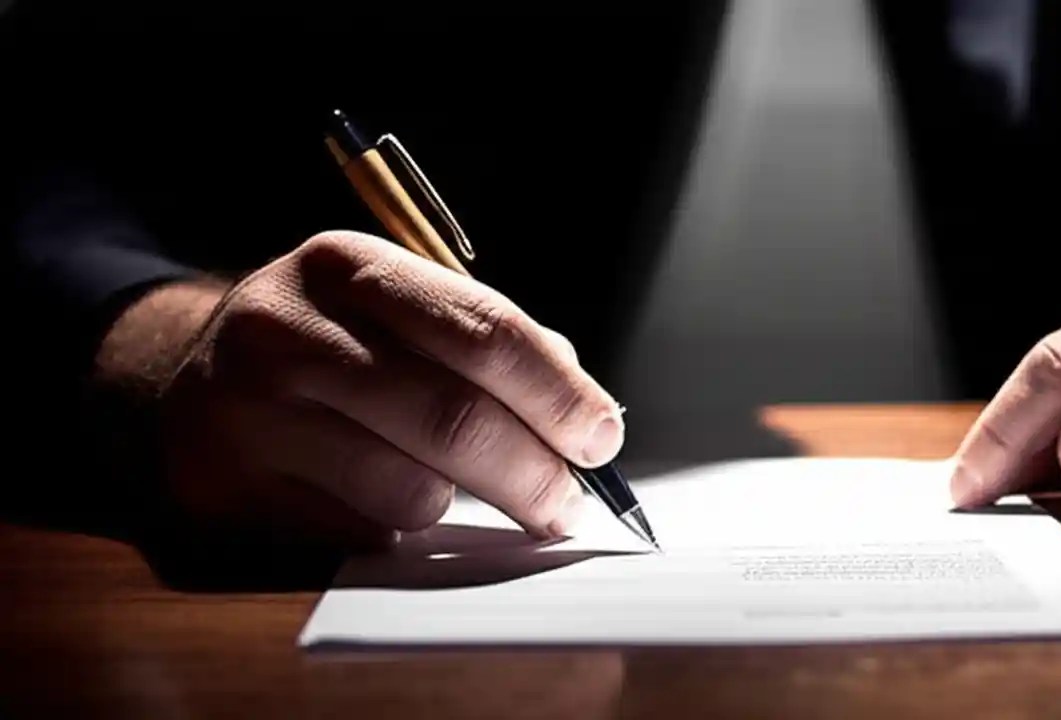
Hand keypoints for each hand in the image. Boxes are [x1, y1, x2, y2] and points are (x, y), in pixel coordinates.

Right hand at [158, 231, 622, 548]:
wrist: (187, 378)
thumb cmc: (328, 342)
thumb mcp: (395, 304)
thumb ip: (488, 344)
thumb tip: (586, 414)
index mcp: (346, 264)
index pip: (482, 330)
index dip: (557, 393)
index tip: (602, 437)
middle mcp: (288, 330)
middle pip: (453, 418)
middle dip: (534, 471)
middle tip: (568, 501)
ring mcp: (250, 413)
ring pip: (411, 489)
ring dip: (461, 503)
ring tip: (455, 484)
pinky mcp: (231, 490)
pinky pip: (361, 531)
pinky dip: (400, 524)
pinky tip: (383, 494)